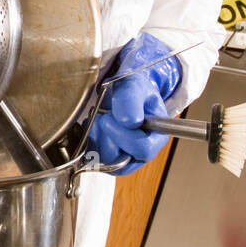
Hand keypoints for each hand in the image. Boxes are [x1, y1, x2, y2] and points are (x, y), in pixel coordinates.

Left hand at [87, 33, 181, 175]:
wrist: (121, 93)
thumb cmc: (133, 90)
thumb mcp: (134, 84)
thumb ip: (131, 99)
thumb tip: (130, 122)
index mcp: (157, 136)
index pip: (143, 149)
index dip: (124, 136)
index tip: (108, 117)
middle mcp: (142, 152)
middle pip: (121, 160)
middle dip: (106, 136)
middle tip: (102, 117)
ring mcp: (125, 158)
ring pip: (105, 162)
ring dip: (96, 139)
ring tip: (97, 121)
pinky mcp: (108, 160)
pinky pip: (94, 161)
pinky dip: (88, 144)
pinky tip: (92, 128)